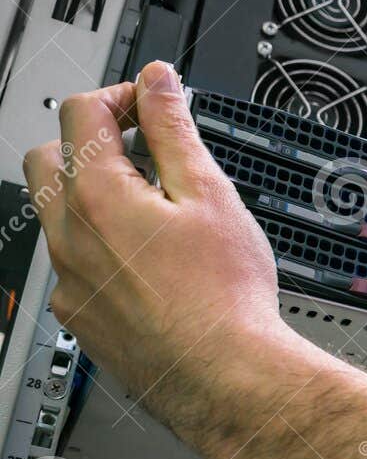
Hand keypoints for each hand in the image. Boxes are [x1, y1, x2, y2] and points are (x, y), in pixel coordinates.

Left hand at [21, 62, 292, 451]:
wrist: (225, 375)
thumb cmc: (224, 295)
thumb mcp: (210, 194)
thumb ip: (174, 130)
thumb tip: (157, 83)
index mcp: (96, 194)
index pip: (80, 112)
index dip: (120, 97)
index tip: (152, 106)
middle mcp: (67, 235)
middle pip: (48, 158)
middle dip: (89, 143)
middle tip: (142, 153)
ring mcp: (68, 279)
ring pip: (56, 215)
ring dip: (92, 197)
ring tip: (153, 212)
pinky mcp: (79, 315)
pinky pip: (71, 265)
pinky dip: (100, 249)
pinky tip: (149, 265)